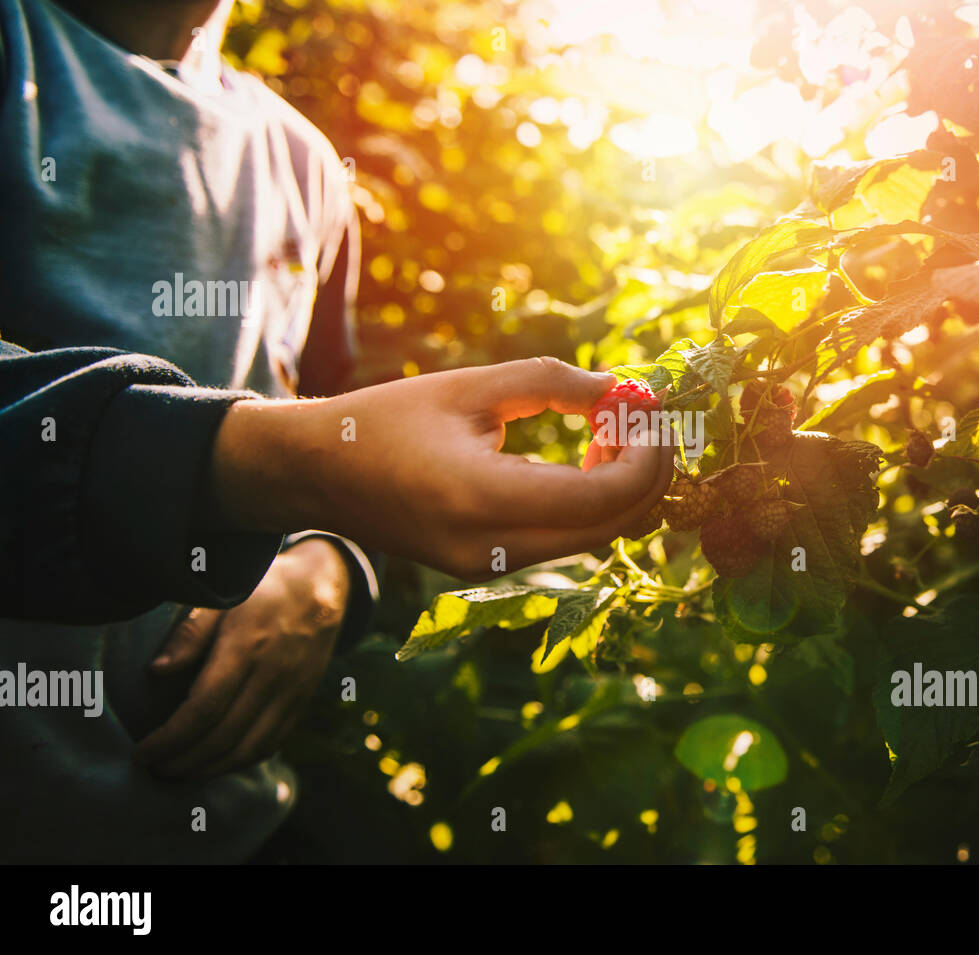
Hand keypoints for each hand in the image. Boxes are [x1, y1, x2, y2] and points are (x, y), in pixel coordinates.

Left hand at [134, 538, 348, 777]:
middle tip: (152, 769)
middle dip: (183, 762)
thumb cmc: (262, 590)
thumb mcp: (223, 597)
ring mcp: (292, 692)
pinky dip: (238, 762)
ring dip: (209, 769)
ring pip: (248, 749)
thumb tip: (155, 671)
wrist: (322, 587)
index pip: (204, 708)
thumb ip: (190, 633)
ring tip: (179, 772)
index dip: (170, 739)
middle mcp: (273, 675)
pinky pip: (270, 744)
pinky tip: (214, 762)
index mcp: (247, 647)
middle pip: (224, 737)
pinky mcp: (302, 702)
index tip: (142, 752)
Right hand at [209, 357, 674, 578]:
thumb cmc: (387, 419)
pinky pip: (563, 541)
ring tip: (614, 433)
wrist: (316, 474)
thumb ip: (552, 384)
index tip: (651, 412)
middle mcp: (490, 549)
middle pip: (610, 528)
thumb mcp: (471, 387)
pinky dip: (591, 504)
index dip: (645, 457)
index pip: (601, 497)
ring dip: (622, 491)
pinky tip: (588, 459)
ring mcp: (489, 568)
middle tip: (647, 421)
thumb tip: (623, 390)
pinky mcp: (487, 569)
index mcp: (481, 499)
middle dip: (646, 476)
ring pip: (593, 540)